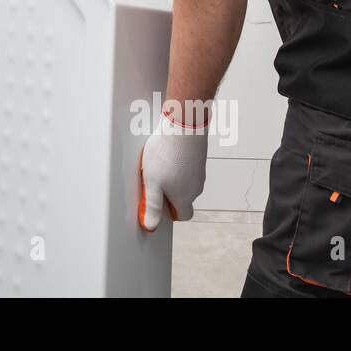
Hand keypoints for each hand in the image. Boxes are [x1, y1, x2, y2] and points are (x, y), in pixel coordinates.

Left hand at [138, 107, 209, 231]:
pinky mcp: (198, 157)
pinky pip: (187, 167)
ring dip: (173, 177)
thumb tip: (150, 226)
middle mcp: (196, 187)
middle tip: (154, 181)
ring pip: (186, 181)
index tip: (158, 203)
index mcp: (185, 197)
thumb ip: (152, 206)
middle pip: (184, 197)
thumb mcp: (152, 183)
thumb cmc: (167, 154)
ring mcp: (199, 171)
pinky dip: (178, 164)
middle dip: (169, 193)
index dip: (170, 212)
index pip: (183, 215)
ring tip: (157, 164)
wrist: (184, 125)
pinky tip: (165, 153)